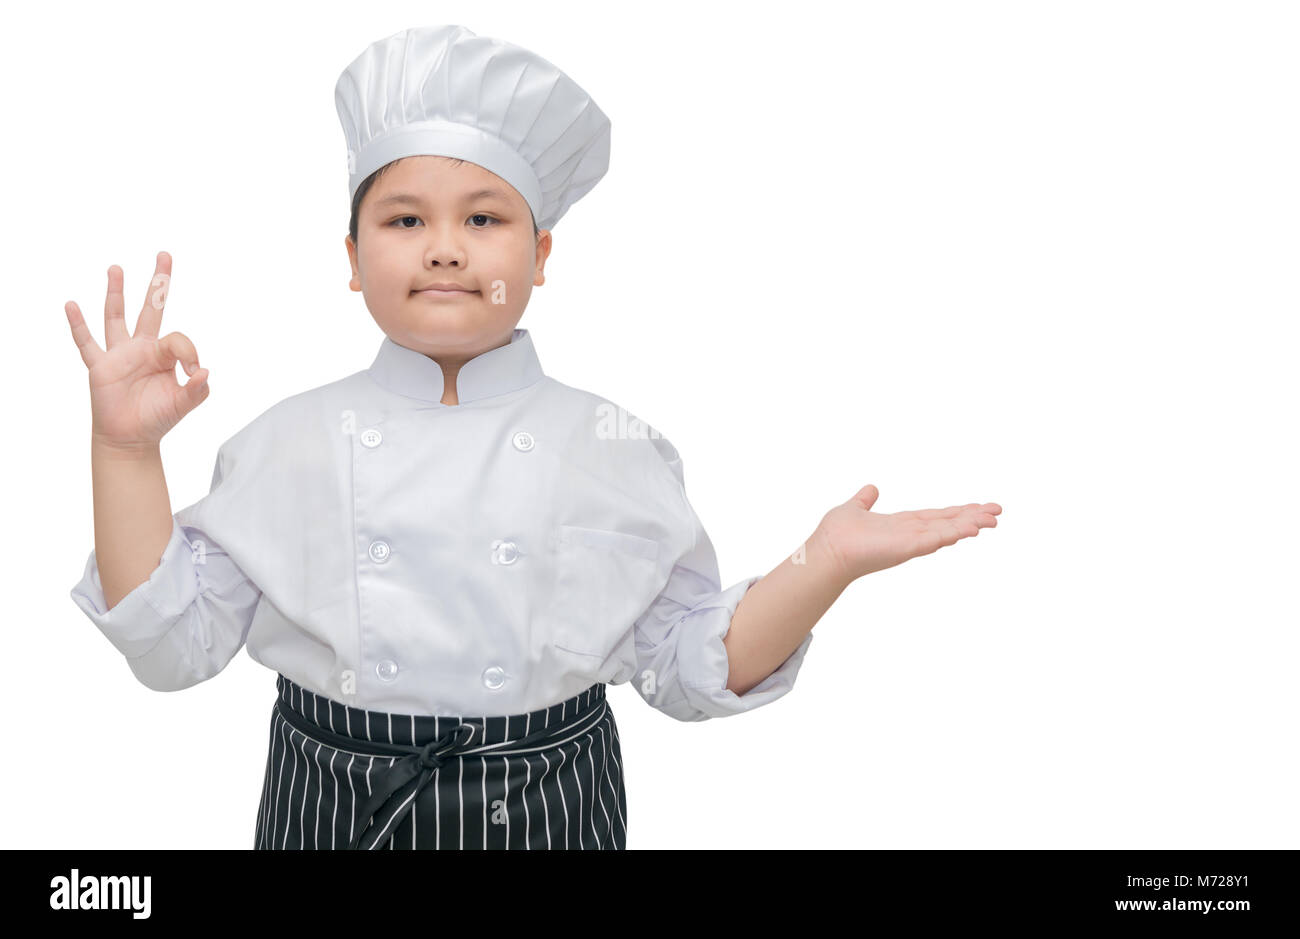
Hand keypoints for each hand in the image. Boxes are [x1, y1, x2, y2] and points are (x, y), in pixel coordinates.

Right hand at [65, 251, 209, 451]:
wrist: (131, 438)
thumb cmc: (158, 417)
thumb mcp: (184, 403)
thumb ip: (197, 389)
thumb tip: (204, 371)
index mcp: (164, 354)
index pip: (178, 338)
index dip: (189, 352)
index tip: (194, 372)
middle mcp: (141, 348)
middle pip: (151, 308)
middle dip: (158, 283)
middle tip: (165, 255)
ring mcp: (119, 354)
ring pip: (116, 317)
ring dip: (116, 293)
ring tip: (116, 268)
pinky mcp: (99, 366)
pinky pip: (86, 342)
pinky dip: (78, 325)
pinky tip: (71, 305)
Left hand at [813, 485, 1001, 582]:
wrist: (826, 550)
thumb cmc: (837, 534)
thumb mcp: (855, 508)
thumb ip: (865, 500)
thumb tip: (871, 488)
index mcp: (902, 525)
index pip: (936, 516)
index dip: (958, 512)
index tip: (979, 507)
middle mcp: (910, 534)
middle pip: (948, 523)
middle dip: (972, 518)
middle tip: (998, 513)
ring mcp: (909, 542)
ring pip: (946, 531)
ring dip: (969, 526)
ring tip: (992, 521)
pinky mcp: (905, 548)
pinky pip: (932, 540)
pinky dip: (951, 534)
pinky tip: (969, 530)